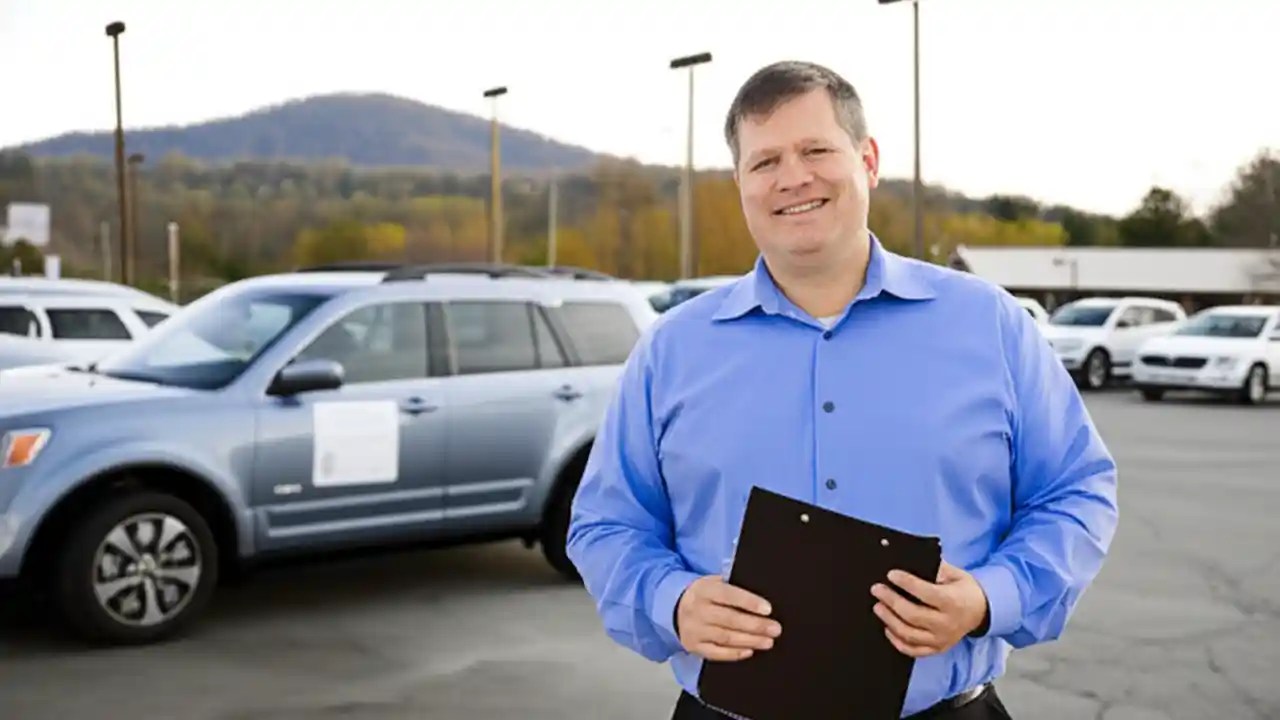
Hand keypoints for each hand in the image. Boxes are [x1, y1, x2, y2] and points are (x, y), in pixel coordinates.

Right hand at [676, 575, 781, 661]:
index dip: (749, 602)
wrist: (675, 606)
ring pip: (725, 637)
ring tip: (767, 642)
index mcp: (704, 590)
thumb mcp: (714, 582)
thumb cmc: (704, 594)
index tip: (768, 609)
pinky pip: (715, 653)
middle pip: (730, 619)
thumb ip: (733, 588)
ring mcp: (694, 630)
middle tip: (775, 629)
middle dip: (755, 625)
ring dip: (749, 641)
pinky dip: (734, 654)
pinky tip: (749, 651)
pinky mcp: (693, 646)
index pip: (729, 595)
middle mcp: (697, 610)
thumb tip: (760, 602)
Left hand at [870, 560, 988, 657]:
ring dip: (889, 620)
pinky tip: (888, 628)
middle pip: (913, 615)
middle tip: (877, 589)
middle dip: (891, 601)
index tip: (891, 574)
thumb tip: (911, 561)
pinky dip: (897, 641)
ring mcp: (941, 640)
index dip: (907, 583)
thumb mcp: (955, 574)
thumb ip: (936, 568)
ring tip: (878, 607)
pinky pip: (913, 650)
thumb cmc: (964, 590)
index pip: (926, 593)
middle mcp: (947, 624)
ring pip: (909, 634)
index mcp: (953, 603)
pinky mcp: (937, 649)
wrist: (981, 612)